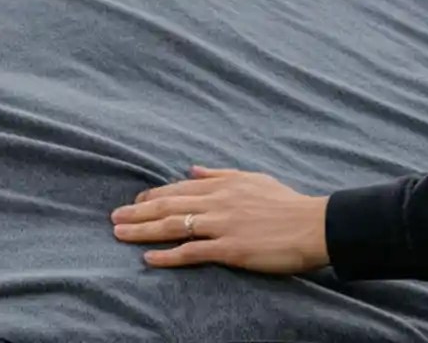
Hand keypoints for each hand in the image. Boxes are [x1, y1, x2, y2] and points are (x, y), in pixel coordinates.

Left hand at [110, 166, 329, 273]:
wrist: (314, 225)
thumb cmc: (287, 203)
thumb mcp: (252, 178)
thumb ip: (220, 174)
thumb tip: (193, 168)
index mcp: (222, 185)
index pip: (178, 189)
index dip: (152, 196)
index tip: (134, 203)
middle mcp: (217, 202)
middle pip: (168, 206)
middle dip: (137, 213)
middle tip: (114, 219)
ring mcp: (222, 225)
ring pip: (173, 226)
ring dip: (142, 231)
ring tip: (120, 235)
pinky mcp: (230, 249)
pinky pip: (192, 252)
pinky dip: (168, 255)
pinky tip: (149, 258)